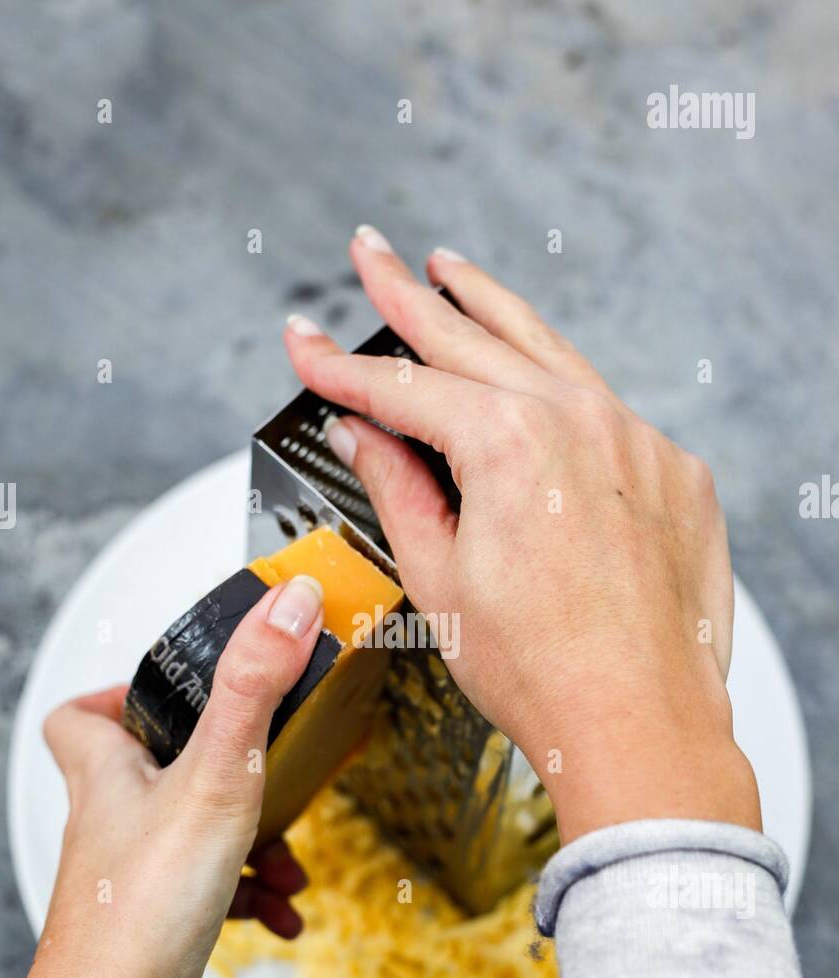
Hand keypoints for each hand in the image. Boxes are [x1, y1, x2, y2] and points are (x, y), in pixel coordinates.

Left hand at [0, 576, 323, 977]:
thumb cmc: (139, 914)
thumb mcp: (213, 779)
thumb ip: (253, 689)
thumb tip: (286, 604)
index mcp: (109, 775)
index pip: (82, 716)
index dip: (122, 694)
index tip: (179, 687)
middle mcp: (113, 823)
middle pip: (156, 775)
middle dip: (226, 773)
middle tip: (268, 773)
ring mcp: (132, 877)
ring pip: (195, 839)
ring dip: (251, 843)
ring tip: (286, 861)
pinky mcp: (156, 928)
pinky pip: (211, 899)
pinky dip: (251, 899)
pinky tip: (281, 915)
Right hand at [285, 226, 760, 842]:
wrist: (640, 725)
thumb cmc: (540, 672)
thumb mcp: (440, 578)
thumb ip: (398, 487)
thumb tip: (364, 435)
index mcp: (510, 442)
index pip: (406, 385)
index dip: (343, 365)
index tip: (304, 343)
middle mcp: (581, 420)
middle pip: (476, 339)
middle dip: (410, 294)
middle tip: (369, 252)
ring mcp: (638, 440)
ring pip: (551, 353)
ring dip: (493, 309)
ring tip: (449, 270)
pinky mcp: (674, 471)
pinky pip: (606, 409)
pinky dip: (560, 385)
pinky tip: (535, 375)